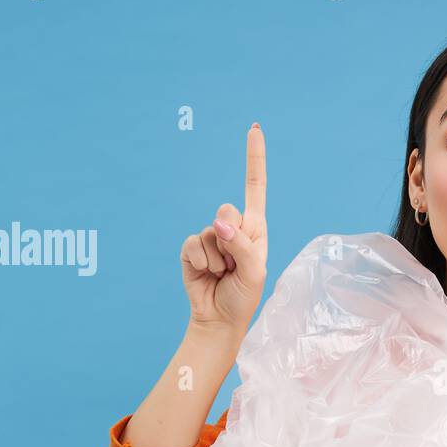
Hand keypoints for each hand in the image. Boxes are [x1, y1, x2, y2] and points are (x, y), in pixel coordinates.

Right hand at [181, 123, 268, 335]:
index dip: (253, 158)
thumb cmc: (244, 296)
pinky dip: (201, 263)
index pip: (255, 186)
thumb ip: (242, 245)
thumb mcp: (255, 272)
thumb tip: (220, 224)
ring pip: (210, 231)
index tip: (253, 128)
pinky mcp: (191, 248)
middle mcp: (234, 227)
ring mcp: (211, 236)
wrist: (219, 318)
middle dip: (232, 239)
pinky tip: (207, 274)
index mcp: (255, 227)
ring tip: (224, 274)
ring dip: (219, 259)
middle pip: (228, 209)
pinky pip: (193, 244)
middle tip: (236, 265)